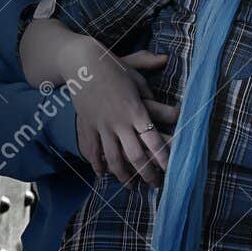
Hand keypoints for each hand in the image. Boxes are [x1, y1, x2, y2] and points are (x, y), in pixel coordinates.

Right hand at [70, 45, 179, 186]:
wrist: (81, 64)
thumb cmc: (113, 67)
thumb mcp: (137, 74)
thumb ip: (152, 89)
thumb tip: (165, 76)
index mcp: (136, 111)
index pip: (152, 140)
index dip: (162, 157)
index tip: (170, 170)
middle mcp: (119, 122)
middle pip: (135, 155)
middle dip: (146, 173)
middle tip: (155, 184)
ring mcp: (101, 126)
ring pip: (113, 158)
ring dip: (123, 175)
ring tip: (131, 186)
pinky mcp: (87, 126)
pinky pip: (92, 151)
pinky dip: (97, 165)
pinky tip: (102, 174)